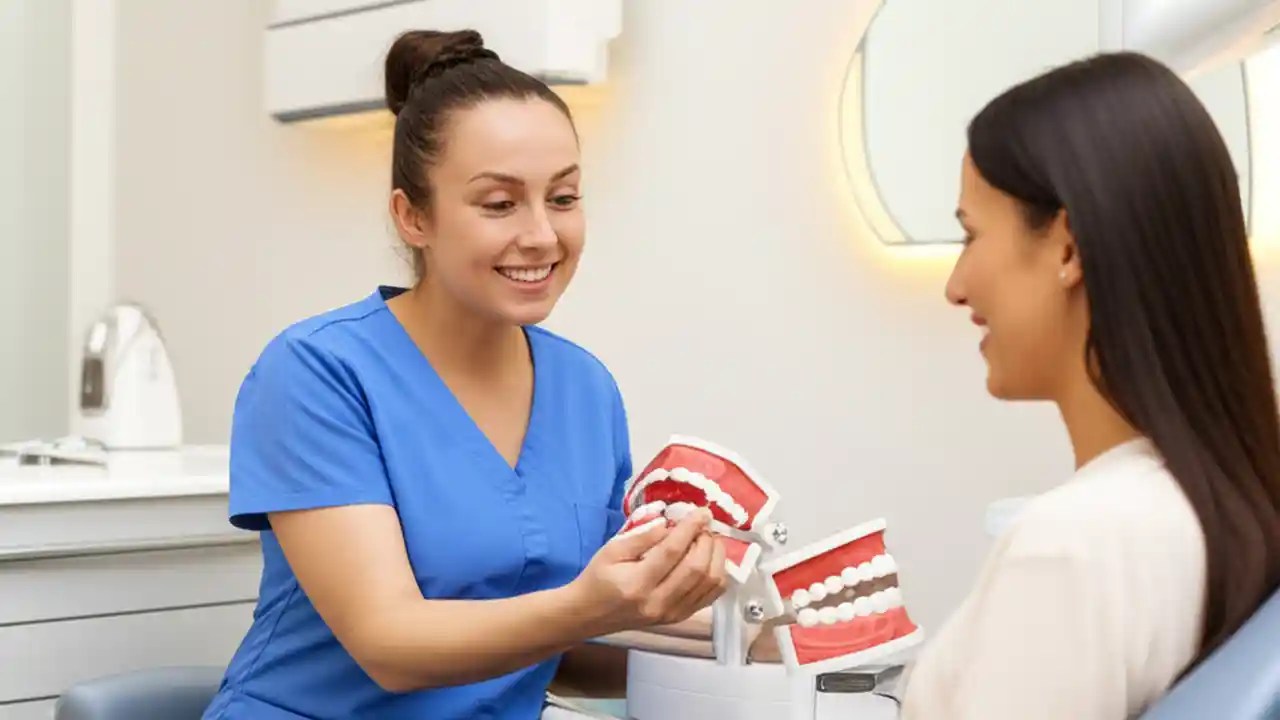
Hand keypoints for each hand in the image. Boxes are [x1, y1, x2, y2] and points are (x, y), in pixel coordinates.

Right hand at [570, 508, 728, 635]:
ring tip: (707, 540)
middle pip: (697, 569)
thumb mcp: (612, 549)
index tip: (702, 512)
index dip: (690, 528)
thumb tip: (672, 523)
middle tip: (703, 525)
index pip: (672, 552)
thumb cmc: (598, 578)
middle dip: (706, 541)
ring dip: (716, 556)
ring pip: (709, 583)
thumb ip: (643, 536)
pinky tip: (710, 559)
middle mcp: (658, 602)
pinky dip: (717, 574)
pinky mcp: (679, 618)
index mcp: (637, 583)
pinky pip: (710, 596)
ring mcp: (671, 614)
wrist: (590, 614)